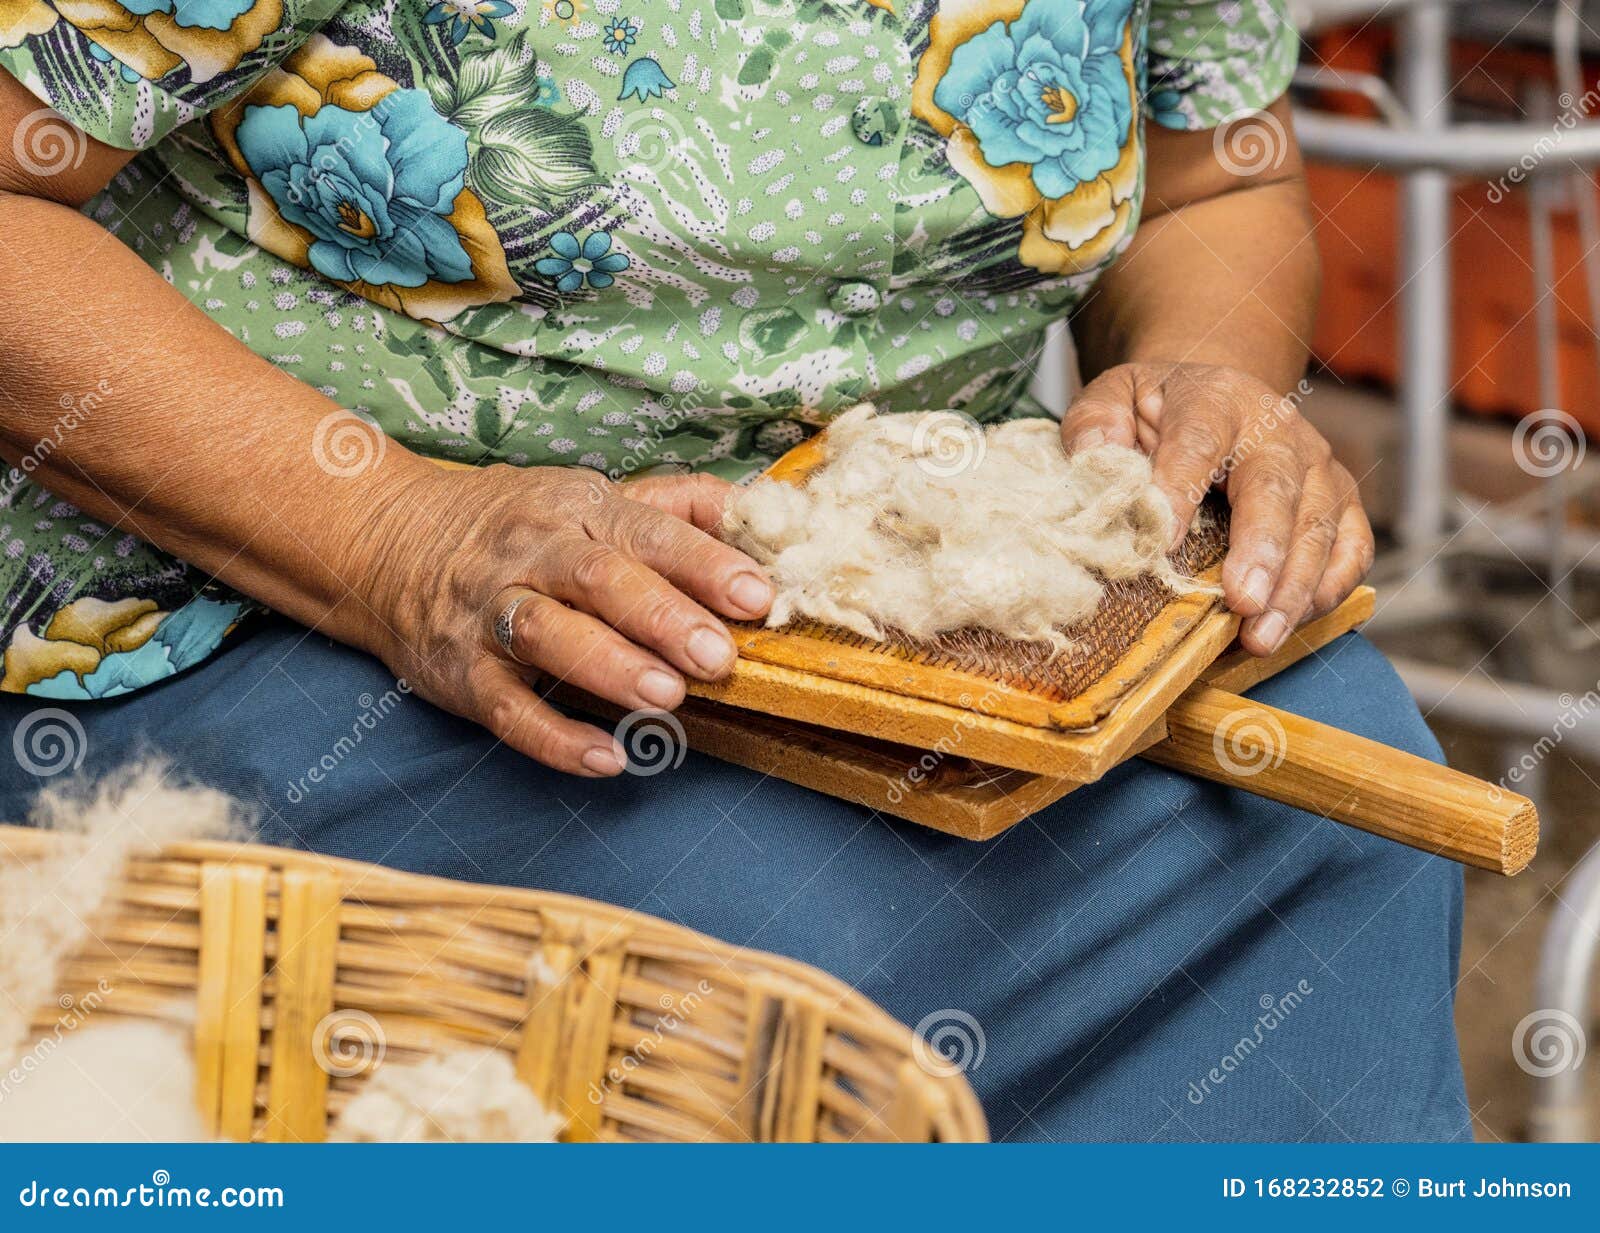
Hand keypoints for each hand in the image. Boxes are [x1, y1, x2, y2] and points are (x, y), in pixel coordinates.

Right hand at [355, 464, 771, 776]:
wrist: (388, 541)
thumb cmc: (517, 524)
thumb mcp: (589, 497)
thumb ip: (677, 507)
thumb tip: (763, 513)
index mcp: (578, 509)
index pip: (648, 531)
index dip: (704, 563)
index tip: (757, 596)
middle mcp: (534, 556)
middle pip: (602, 579)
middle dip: (664, 618)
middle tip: (719, 657)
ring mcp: (492, 613)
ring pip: (550, 635)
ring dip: (610, 667)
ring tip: (667, 697)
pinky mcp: (461, 672)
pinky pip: (507, 709)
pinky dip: (554, 738)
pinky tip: (606, 758)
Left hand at [1061, 362, 1372, 656]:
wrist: (1218, 398)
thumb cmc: (1160, 410)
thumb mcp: (1115, 398)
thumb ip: (1096, 423)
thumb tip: (1096, 459)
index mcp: (1215, 400)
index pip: (1198, 443)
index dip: (1181, 490)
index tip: (1163, 540)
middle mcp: (1278, 431)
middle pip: (1276, 490)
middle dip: (1262, 551)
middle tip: (1243, 602)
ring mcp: (1318, 468)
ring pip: (1319, 527)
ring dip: (1294, 588)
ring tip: (1261, 636)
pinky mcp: (1341, 501)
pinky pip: (1352, 547)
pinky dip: (1331, 588)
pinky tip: (1296, 624)